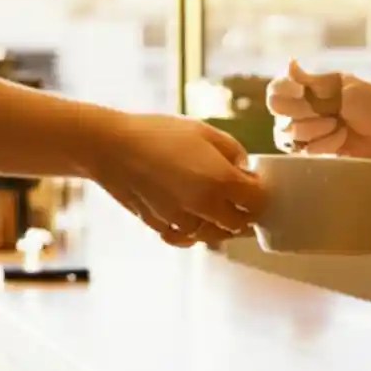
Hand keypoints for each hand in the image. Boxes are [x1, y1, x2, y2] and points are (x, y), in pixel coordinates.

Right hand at [87, 113, 266, 246]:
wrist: (110, 146)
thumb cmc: (157, 133)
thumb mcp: (204, 131)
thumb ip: (233, 152)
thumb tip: (245, 171)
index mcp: (220, 180)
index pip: (257, 201)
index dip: (260, 193)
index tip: (253, 184)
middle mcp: (205, 206)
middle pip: (239, 224)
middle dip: (243, 213)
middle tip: (239, 198)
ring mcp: (182, 220)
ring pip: (214, 236)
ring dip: (219, 224)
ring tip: (216, 206)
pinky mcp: (161, 227)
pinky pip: (186, 239)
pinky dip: (193, 232)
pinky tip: (192, 217)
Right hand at [266, 60, 370, 157]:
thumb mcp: (346, 89)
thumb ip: (313, 83)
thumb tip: (288, 64)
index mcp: (310, 87)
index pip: (276, 90)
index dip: (283, 94)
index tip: (302, 94)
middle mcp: (305, 108)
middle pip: (279, 114)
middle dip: (305, 114)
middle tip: (332, 113)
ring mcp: (310, 130)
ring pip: (289, 134)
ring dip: (316, 131)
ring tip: (339, 127)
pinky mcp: (318, 150)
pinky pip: (304, 151)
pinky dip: (324, 146)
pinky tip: (342, 141)